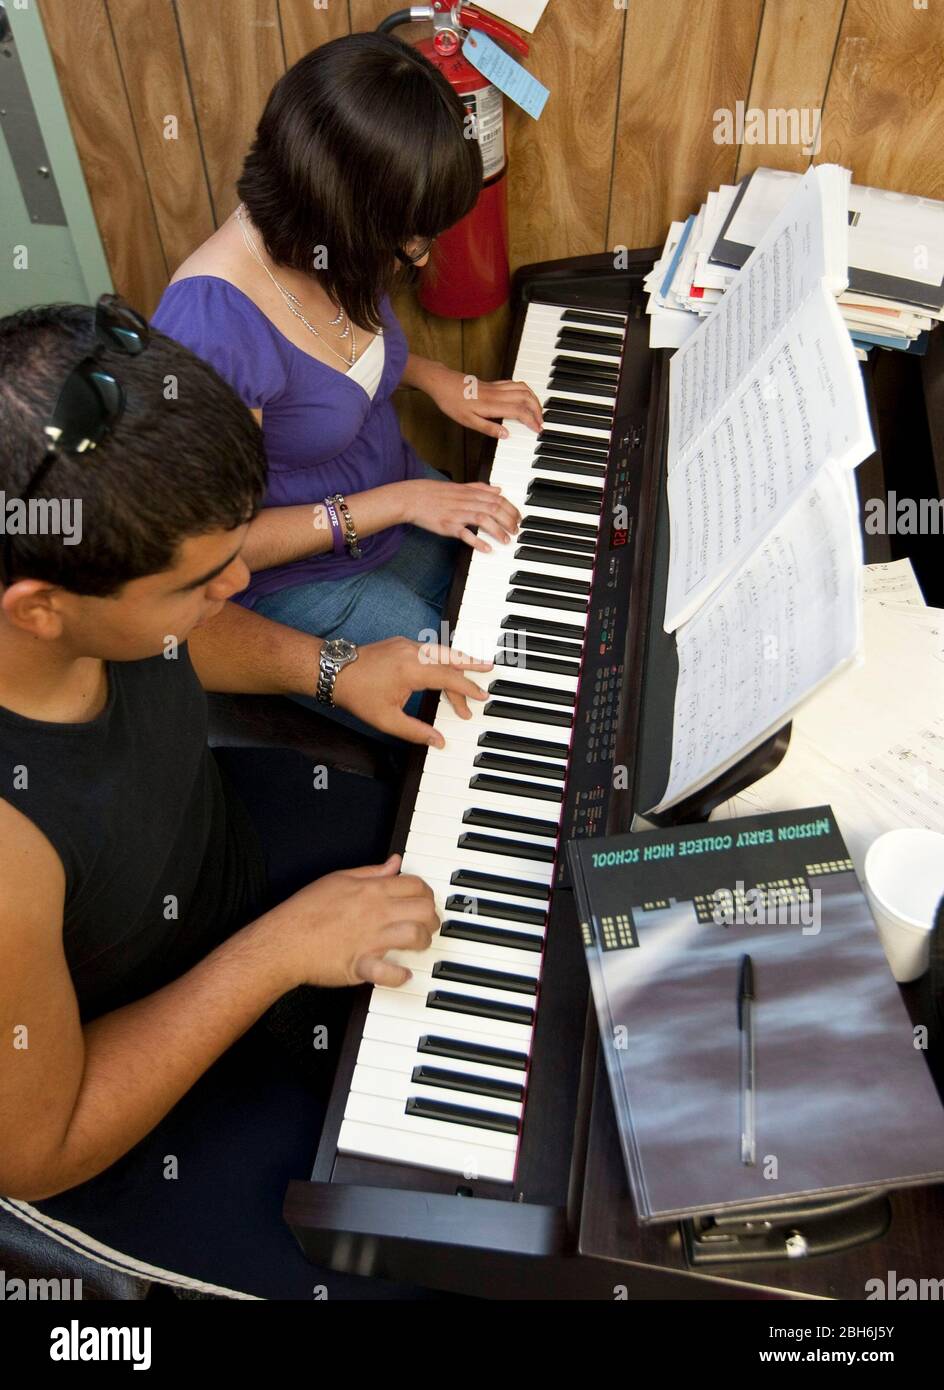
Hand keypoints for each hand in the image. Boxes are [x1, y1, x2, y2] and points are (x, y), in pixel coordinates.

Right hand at [262, 855, 437, 987]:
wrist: (283, 940)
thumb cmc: (305, 911)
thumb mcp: (338, 879)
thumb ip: (371, 872)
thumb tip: (394, 863)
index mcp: (371, 890)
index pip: (416, 885)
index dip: (427, 893)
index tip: (425, 901)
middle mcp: (375, 913)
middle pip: (423, 910)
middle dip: (432, 918)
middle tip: (428, 924)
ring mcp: (370, 939)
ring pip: (415, 936)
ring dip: (423, 942)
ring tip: (418, 946)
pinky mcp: (361, 964)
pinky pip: (389, 973)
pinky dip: (400, 976)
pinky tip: (403, 974)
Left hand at [334, 636, 491, 745]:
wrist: (333, 671)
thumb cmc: (357, 694)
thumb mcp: (387, 720)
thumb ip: (416, 731)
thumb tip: (439, 742)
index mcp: (412, 670)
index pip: (449, 677)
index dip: (468, 689)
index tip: (482, 696)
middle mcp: (412, 652)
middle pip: (451, 658)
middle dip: (471, 667)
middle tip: (488, 674)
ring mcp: (406, 645)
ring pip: (441, 652)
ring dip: (456, 665)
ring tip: (470, 675)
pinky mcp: (401, 643)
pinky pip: (430, 650)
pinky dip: (442, 660)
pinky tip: (445, 670)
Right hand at [401, 477, 520, 551]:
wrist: (412, 498)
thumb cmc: (434, 493)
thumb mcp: (459, 486)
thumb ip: (480, 488)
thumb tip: (498, 489)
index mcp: (469, 492)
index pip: (497, 499)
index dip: (511, 509)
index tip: (519, 519)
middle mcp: (465, 501)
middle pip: (494, 508)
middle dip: (509, 520)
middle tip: (516, 531)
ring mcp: (456, 513)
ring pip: (483, 519)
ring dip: (497, 531)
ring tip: (506, 540)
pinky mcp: (447, 526)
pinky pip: (465, 534)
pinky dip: (477, 541)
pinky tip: (487, 549)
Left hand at [421, 361, 542, 438]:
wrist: (442, 383)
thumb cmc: (452, 402)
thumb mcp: (468, 421)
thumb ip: (488, 429)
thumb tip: (506, 435)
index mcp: (492, 405)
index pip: (520, 411)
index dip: (532, 421)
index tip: (538, 430)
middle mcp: (497, 394)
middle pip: (526, 398)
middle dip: (538, 411)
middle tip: (541, 423)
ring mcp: (496, 387)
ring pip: (523, 388)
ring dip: (534, 399)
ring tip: (537, 412)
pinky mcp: (493, 383)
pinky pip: (515, 384)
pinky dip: (525, 391)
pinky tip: (525, 398)